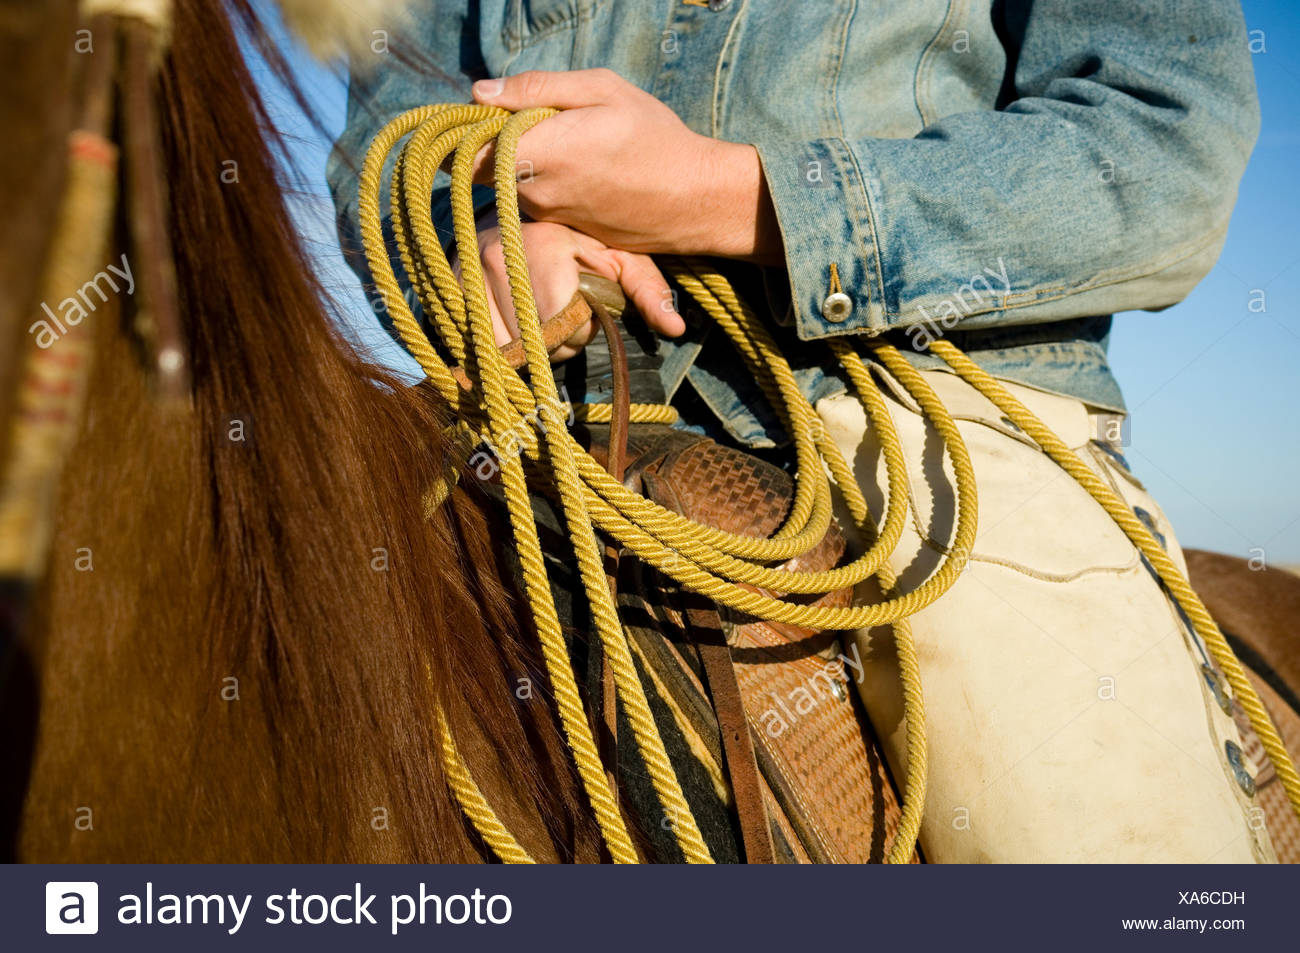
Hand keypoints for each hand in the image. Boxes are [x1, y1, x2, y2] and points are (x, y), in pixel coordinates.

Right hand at [453, 213, 683, 361]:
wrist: (514, 207)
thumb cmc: (575, 235)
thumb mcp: (616, 253)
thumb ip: (647, 287)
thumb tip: (676, 329)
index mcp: (546, 247)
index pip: (566, 327)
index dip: (580, 332)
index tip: (581, 312)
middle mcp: (501, 256)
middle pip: (534, 342)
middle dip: (552, 342)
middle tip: (556, 316)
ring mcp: (467, 270)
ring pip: (502, 346)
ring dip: (521, 346)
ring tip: (531, 317)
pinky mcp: (445, 282)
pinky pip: (472, 339)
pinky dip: (492, 342)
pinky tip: (505, 320)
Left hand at [470, 69, 781, 263]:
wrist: (695, 200)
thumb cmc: (653, 137)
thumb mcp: (602, 91)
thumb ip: (536, 89)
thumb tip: (480, 92)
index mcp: (541, 152)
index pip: (471, 146)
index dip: (467, 127)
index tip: (483, 110)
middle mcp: (535, 193)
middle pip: (486, 167)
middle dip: (494, 141)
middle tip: (526, 118)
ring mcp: (548, 217)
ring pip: (509, 184)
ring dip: (521, 162)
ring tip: (565, 142)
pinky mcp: (562, 230)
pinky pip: (534, 202)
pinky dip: (542, 183)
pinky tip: (578, 168)